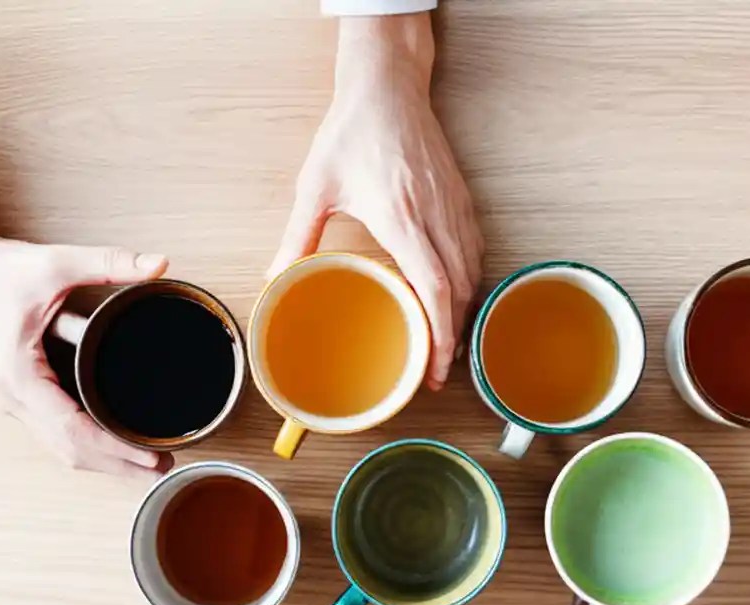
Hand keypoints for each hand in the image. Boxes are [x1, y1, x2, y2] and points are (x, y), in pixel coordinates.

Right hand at [0, 184, 172, 480]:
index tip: (152, 454)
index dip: (115, 449)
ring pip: (58, 447)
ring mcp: (10, 400)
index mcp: (19, 376)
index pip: (74, 431)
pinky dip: (83, 444)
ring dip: (101, 460)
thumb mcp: (57, 263)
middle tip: (163, 467)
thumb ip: (110, 262)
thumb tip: (159, 263)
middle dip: (116, 465)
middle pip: (68, 451)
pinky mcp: (15, 394)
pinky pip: (52, 431)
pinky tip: (111, 445)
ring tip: (145, 463)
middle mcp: (11, 397)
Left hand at [270, 13, 483, 389]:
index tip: (434, 368)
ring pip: (472, 272)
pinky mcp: (461, 197)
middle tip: (436, 371)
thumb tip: (276, 277)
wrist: (387, 88)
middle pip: (459, 291)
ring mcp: (454, 206)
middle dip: (453, 337)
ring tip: (445, 341)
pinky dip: (468, 280)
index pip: (434, 288)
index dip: (440, 334)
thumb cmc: (351, 133)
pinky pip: (474, 249)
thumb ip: (298, 236)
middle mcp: (435, 216)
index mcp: (401, 217)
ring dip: (462, 311)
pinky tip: (453, 295)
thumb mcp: (315, 185)